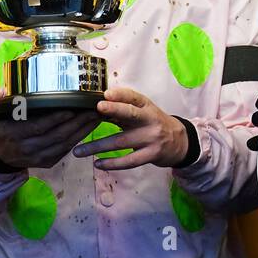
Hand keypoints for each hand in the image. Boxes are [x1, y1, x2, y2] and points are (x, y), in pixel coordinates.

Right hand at [0, 88, 101, 168]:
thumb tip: (2, 90)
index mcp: (12, 135)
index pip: (38, 127)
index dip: (56, 119)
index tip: (72, 108)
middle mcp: (27, 149)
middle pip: (57, 136)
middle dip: (77, 123)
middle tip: (93, 109)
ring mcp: (38, 158)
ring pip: (65, 144)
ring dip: (83, 130)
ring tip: (97, 115)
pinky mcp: (47, 162)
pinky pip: (66, 149)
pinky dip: (80, 138)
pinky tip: (90, 126)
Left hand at [69, 86, 189, 170]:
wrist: (179, 142)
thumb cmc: (153, 124)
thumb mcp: (143, 113)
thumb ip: (123, 110)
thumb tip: (94, 109)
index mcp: (146, 106)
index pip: (133, 97)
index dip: (120, 94)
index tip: (106, 93)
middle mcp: (150, 120)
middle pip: (131, 114)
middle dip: (114, 109)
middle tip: (97, 107)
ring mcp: (151, 138)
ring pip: (122, 141)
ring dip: (97, 146)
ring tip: (78, 151)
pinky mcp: (151, 154)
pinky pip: (129, 160)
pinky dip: (112, 163)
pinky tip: (98, 164)